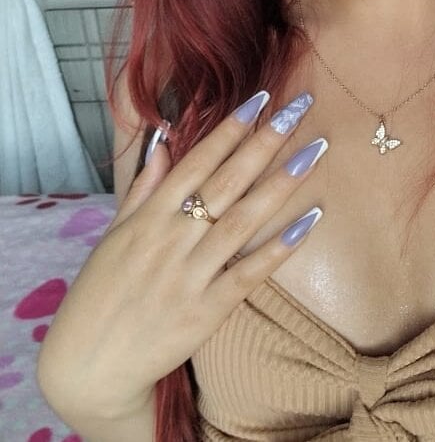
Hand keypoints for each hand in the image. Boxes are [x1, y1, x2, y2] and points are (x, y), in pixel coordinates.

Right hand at [37, 90, 325, 422]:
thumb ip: (142, 188)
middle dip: (265, 141)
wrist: (86, 368)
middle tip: (298, 108)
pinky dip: (279, 247)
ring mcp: (190, 275)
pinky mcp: (206, 311)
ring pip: (243, 220)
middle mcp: (171, 239)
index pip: (197, 161)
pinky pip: (249, 274)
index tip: (262, 99)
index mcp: (148, 217)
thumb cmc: (100, 294)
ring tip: (315, 151)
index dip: (230, 129)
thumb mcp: (114, 235)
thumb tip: (163, 142)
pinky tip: (309, 221)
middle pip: (227, 181)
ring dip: (282, 183)